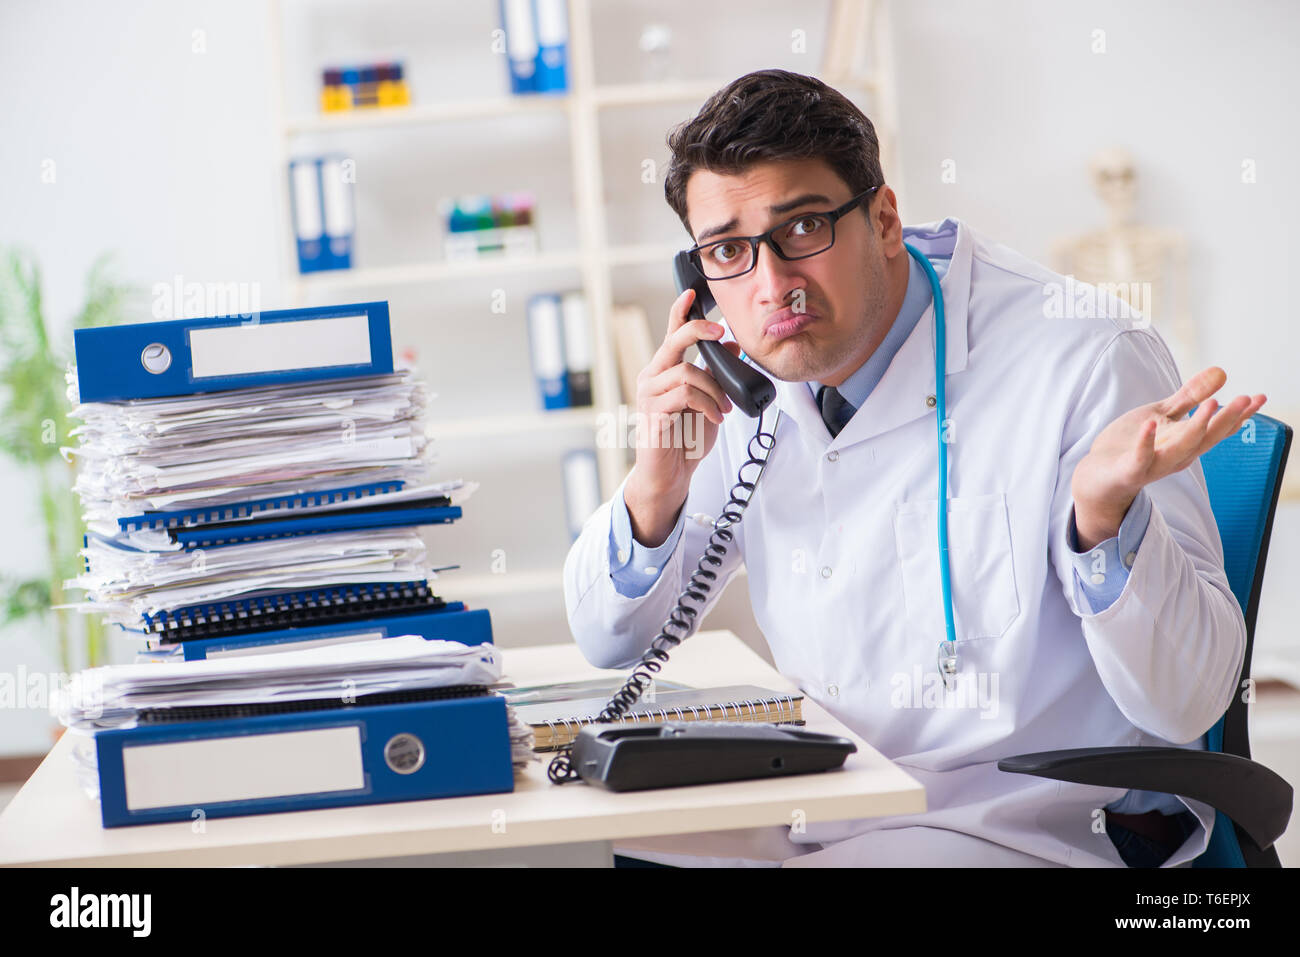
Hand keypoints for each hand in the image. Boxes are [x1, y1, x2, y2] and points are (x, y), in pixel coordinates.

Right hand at [625, 288, 739, 545]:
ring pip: (686, 373)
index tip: (692, 292)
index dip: (680, 312)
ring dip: (714, 389)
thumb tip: (733, 346)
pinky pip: (685, 395)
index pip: (671, 335)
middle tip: (721, 333)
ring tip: (724, 408)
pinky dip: (707, 404)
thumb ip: (717, 374)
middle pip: (674, 342)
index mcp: (664, 371)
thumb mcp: (710, 401)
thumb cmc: (685, 438)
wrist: (671, 474)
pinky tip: (715, 417)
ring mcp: (649, 394)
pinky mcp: (652, 412)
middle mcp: (652, 377)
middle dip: (698, 331)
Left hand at [1071, 367, 1266, 549]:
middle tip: (1246, 398)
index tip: (1260, 397)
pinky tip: (1151, 423)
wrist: (1099, 477)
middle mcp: (1176, 456)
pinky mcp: (1130, 471)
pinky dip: (1146, 443)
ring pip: (1181, 448)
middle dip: (1227, 419)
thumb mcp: (1163, 415)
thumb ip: (1189, 397)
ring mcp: (1154, 465)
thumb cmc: (1132, 444)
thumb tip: (1221, 372)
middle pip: (1206, 437)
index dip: (1239, 414)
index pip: (1218, 429)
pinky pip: (1140, 459)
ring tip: (1211, 404)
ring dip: (1197, 427)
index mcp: (1186, 443)